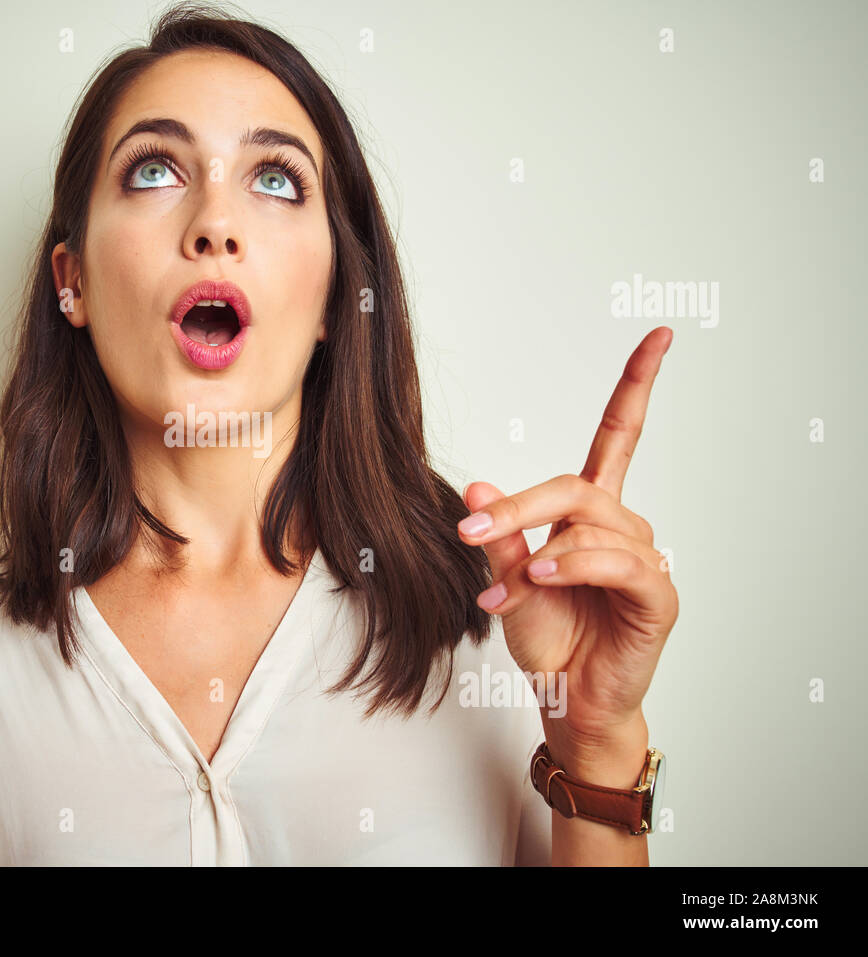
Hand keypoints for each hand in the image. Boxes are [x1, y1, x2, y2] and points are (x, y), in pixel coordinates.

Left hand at [457, 327, 677, 780]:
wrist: (564, 698)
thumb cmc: (546, 636)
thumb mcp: (508, 579)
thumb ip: (501, 535)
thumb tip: (477, 488)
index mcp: (591, 513)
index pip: (619, 436)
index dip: (637, 386)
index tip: (659, 337)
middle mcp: (622, 529)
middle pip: (576, 487)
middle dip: (519, 508)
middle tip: (469, 534)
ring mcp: (644, 562)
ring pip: (590, 526)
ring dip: (538, 553)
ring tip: (506, 590)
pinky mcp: (657, 598)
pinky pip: (618, 563)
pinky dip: (576, 564)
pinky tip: (546, 577)